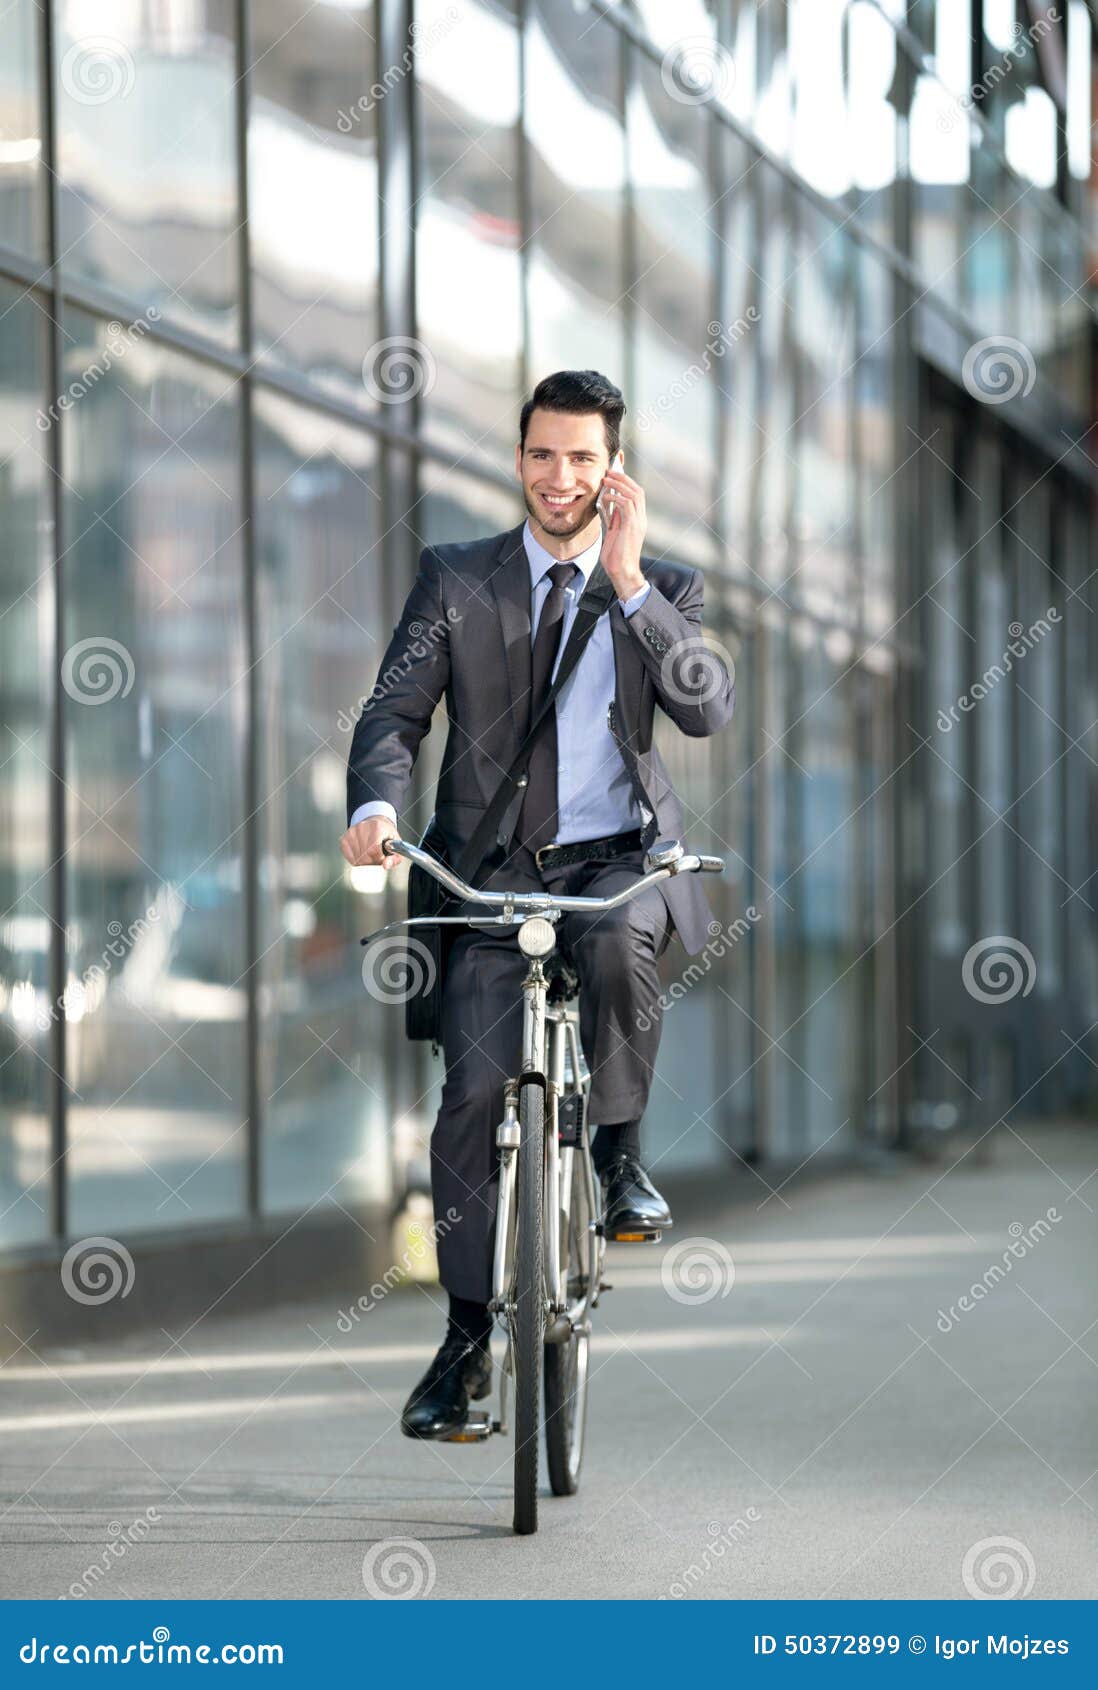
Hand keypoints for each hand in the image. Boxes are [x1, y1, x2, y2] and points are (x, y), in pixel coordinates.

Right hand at [340, 814, 399, 869]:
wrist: (377, 825)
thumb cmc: (387, 837)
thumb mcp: (397, 846)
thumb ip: (394, 859)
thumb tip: (385, 866)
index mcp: (377, 827)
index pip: (373, 851)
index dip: (379, 858)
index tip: (382, 856)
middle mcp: (362, 827)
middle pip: (365, 856)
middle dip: (373, 861)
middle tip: (377, 855)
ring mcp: (351, 832)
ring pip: (357, 859)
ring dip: (365, 861)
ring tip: (370, 853)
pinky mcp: (344, 838)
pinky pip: (349, 858)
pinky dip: (356, 859)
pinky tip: (362, 853)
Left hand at [597, 468, 646, 600]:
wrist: (622, 572)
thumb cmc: (616, 556)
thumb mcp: (613, 532)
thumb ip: (614, 518)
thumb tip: (609, 504)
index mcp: (638, 520)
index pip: (636, 494)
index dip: (627, 481)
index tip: (615, 471)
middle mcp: (641, 519)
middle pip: (637, 490)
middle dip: (623, 477)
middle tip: (609, 471)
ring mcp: (638, 522)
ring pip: (634, 494)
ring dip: (619, 484)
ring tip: (606, 479)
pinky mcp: (632, 527)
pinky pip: (626, 504)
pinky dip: (616, 497)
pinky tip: (605, 496)